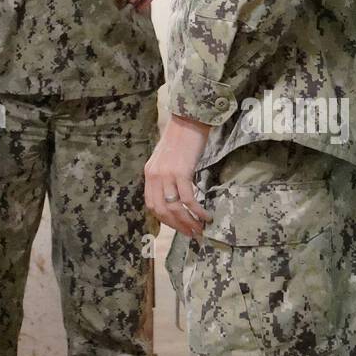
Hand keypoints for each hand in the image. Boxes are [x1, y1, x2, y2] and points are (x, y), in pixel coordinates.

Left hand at [144, 115, 212, 237]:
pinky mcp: (181, 172)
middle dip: (177, 226)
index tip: (179, 228)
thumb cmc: (181, 139)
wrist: (188, 120)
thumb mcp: (166, 160)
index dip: (165, 220)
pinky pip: (188, 198)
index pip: (152, 205)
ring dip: (188, 222)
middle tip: (191, 234)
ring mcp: (166, 174)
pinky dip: (197, 210)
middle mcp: (154, 176)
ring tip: (199, 229)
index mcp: (149, 174)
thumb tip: (175, 196)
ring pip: (175, 208)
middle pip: (162, 210)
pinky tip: (206, 215)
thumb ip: (166, 177)